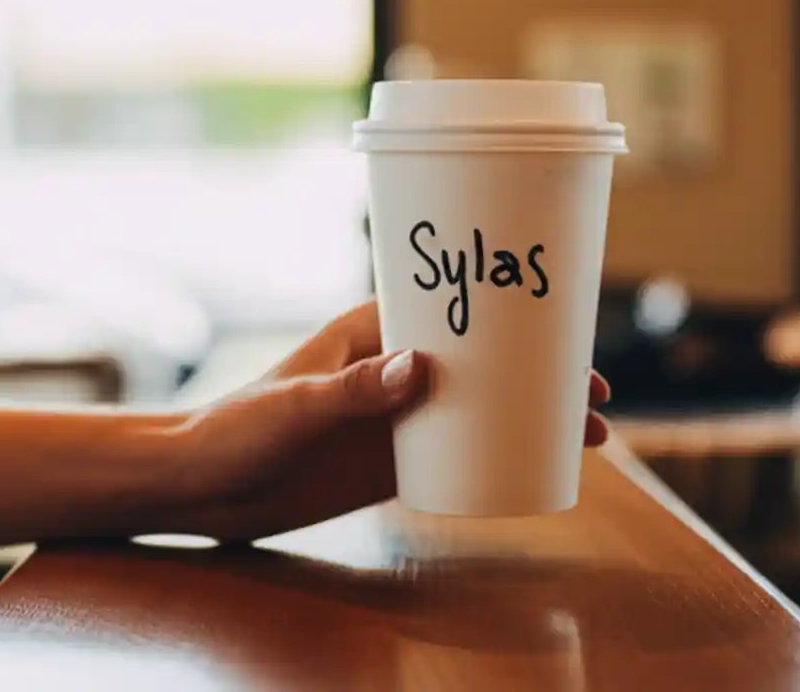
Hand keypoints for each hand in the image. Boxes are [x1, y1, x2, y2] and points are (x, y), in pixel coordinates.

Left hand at [166, 301, 611, 539]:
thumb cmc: (235, 429)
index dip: (515, 321)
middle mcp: (396, 366)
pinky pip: (461, 453)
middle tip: (597, 399)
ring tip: (590, 440)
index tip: (565, 338)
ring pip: (484, 407)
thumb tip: (421, 370)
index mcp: (374, 331)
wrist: (202, 487)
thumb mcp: (293, 406)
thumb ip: (352, 389)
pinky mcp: (393, 460)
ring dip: (534, 418)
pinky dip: (502, 456)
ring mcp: (398, 415)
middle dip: (543, 374)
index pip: (457, 311)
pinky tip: (540, 470)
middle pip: (487, 359)